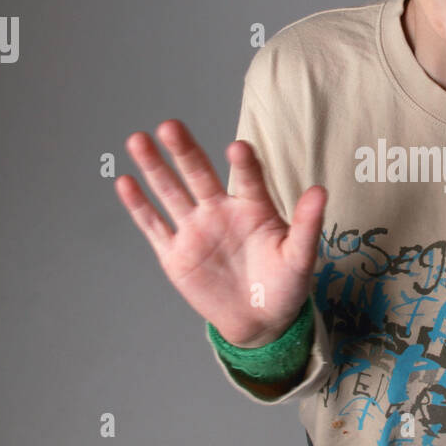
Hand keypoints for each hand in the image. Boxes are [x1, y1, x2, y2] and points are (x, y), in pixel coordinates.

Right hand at [115, 119, 326, 345]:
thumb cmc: (284, 283)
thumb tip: (321, 191)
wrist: (259, 320)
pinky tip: (125, 182)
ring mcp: (195, 230)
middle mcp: (220, 210)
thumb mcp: (300, 257)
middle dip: (185, 151)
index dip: (244, 164)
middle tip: (170, 126)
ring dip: (154, 167)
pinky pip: (154, 226)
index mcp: (253, 207)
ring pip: (171, 192)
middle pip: (199, 174)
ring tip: (138, 140)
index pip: (249, 178)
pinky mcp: (175, 254)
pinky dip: (139, 206)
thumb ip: (307, 225)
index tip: (238, 149)